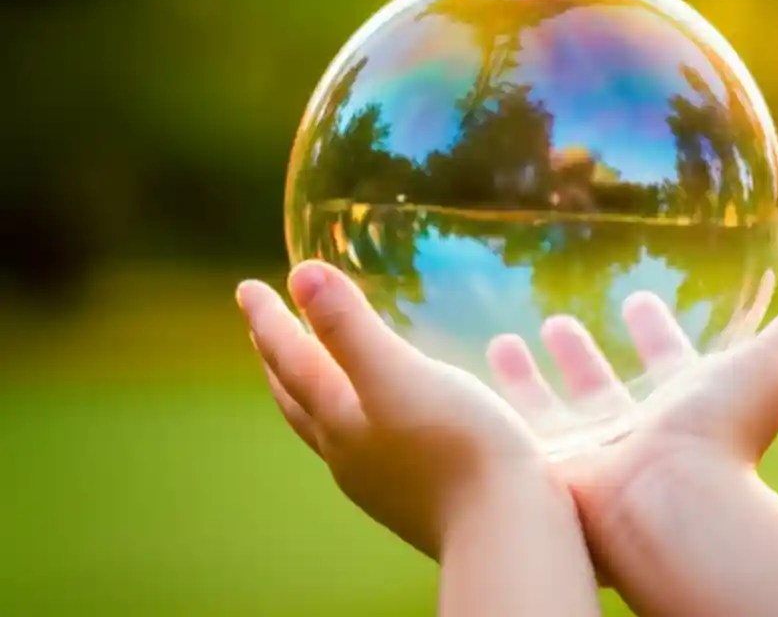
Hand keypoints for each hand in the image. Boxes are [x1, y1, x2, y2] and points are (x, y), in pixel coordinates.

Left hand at [235, 260, 547, 557]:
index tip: (247, 286)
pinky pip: (372, 448)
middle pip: (299, 400)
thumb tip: (302, 273)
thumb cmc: (458, 446)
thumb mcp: (400, 376)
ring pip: (331, 428)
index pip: (291, 362)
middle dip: (281, 360)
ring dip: (317, 393)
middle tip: (267, 329)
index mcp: (340, 420)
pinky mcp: (418, 497)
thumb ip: (350, 327)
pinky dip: (363, 418)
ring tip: (320, 370)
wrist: (504, 529)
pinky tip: (391, 420)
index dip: (269, 321)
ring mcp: (381, 481)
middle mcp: (349, 453)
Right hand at [484, 273, 777, 580]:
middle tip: (558, 321)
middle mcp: (633, 433)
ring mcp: (589, 454)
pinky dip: (496, 400)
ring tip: (504, 340)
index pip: (668, 360)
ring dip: (528, 377)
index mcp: (682, 407)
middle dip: (582, 355)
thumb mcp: (766, 369)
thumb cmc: (718, 438)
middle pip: (602, 389)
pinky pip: (512, 429)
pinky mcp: (545, 467)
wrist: (667, 505)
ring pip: (550, 410)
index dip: (655, 331)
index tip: (639, 297)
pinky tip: (469, 371)